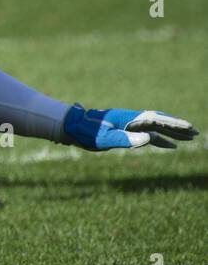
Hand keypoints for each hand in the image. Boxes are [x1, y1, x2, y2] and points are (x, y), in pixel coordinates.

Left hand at [63, 105, 199, 150]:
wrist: (70, 127)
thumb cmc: (85, 132)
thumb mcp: (104, 138)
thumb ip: (125, 139)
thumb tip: (149, 139)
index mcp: (129, 118)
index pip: (156, 120)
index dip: (173, 124)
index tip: (188, 128)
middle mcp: (131, 119)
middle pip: (160, 122)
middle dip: (178, 128)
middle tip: (196, 133)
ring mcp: (129, 125)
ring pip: (156, 128)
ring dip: (172, 134)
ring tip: (190, 139)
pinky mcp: (125, 131)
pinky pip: (148, 135)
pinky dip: (160, 140)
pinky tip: (169, 146)